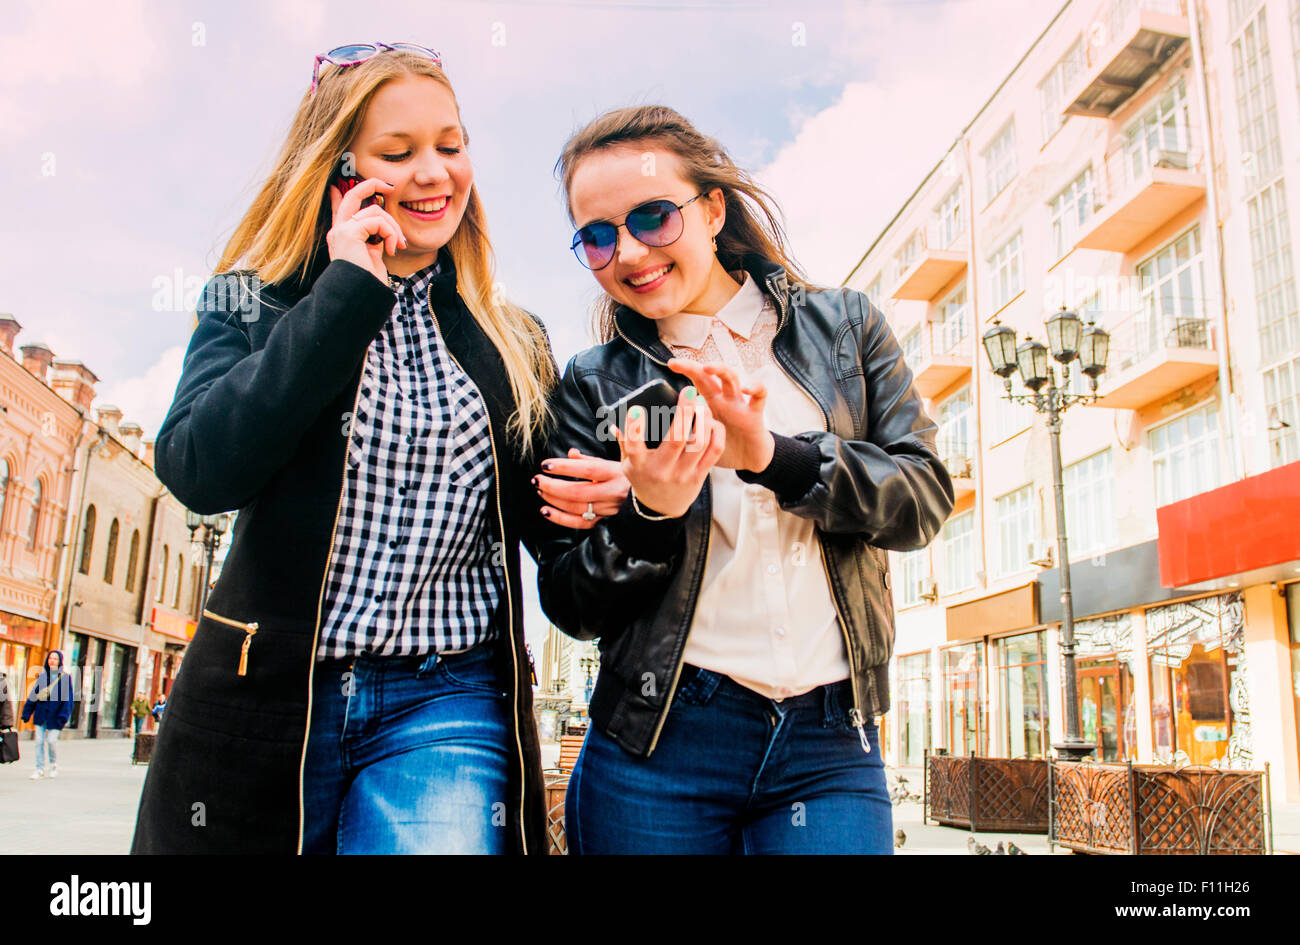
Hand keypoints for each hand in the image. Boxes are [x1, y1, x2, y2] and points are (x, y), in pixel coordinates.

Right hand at [326, 179, 405, 283]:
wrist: (361, 297)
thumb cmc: (368, 281)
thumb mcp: (372, 255)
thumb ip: (372, 238)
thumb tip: (380, 225)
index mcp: (342, 236)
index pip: (340, 208)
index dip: (342, 193)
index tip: (341, 185)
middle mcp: (338, 231)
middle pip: (353, 195)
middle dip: (372, 184)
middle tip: (389, 186)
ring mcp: (341, 231)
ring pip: (376, 211)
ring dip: (394, 227)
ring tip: (399, 245)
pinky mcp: (349, 233)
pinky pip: (378, 221)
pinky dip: (391, 234)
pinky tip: (393, 250)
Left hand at [534, 449, 628, 529]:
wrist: (648, 501)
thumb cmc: (629, 478)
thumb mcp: (616, 462)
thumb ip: (591, 458)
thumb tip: (570, 453)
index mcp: (615, 473)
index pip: (588, 469)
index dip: (565, 467)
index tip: (546, 464)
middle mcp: (612, 492)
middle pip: (578, 491)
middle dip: (553, 486)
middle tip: (537, 479)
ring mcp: (608, 509)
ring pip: (576, 507)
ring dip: (554, 500)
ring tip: (540, 490)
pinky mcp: (604, 521)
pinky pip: (579, 523)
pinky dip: (560, 518)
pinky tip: (546, 511)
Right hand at [613, 386, 724, 517]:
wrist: (661, 507)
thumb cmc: (644, 478)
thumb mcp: (627, 463)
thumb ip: (624, 441)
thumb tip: (613, 419)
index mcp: (639, 465)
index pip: (633, 446)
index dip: (634, 427)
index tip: (636, 409)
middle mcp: (662, 470)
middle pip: (677, 439)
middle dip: (685, 411)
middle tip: (689, 391)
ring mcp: (683, 473)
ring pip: (699, 442)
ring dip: (704, 418)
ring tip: (702, 402)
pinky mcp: (700, 475)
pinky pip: (714, 450)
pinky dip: (716, 432)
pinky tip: (712, 419)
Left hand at [667, 359, 773, 472]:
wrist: (749, 459)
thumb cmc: (724, 447)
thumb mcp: (698, 441)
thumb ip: (681, 434)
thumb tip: (656, 434)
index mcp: (709, 402)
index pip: (697, 380)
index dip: (686, 369)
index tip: (671, 364)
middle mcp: (723, 398)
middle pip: (712, 375)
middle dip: (696, 366)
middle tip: (679, 363)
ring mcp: (739, 404)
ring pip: (733, 379)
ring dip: (721, 370)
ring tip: (708, 368)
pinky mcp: (754, 414)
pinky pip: (760, 396)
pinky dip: (756, 388)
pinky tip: (746, 389)